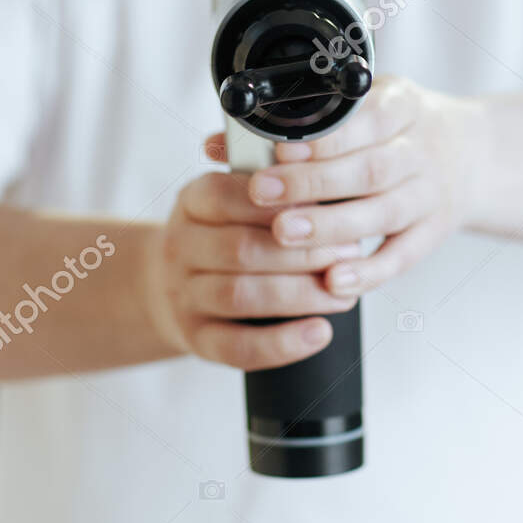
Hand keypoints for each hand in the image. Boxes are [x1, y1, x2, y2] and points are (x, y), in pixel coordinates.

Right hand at [148, 155, 362, 371]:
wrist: (172, 286)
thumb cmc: (225, 234)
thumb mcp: (235, 199)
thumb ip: (273, 188)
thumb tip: (322, 176)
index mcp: (192, 202)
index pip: (228, 196)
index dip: (280, 204)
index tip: (327, 208)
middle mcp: (180, 247)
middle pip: (241, 249)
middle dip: (303, 253)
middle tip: (350, 253)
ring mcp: (183, 296)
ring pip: (241, 296)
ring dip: (301, 295)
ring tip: (343, 293)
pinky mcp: (196, 338)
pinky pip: (239, 346)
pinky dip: (284, 343)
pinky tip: (320, 332)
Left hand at [209, 76, 482, 300]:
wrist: (470, 154)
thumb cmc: (395, 128)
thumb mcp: (357, 107)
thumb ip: (293, 124)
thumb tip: (218, 144)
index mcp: (401, 106)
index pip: (365, 120)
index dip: (323, 140)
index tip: (279, 150)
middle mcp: (420, 149)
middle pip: (369, 169)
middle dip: (313, 183)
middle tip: (263, 194)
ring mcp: (430, 194)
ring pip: (382, 213)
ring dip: (331, 227)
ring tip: (285, 236)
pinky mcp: (432, 233)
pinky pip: (401, 257)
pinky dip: (368, 272)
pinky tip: (332, 281)